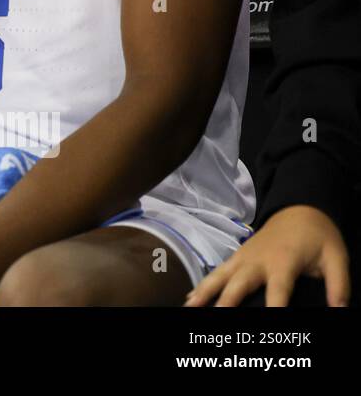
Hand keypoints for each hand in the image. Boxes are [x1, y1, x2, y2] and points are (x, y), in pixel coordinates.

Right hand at [186, 205, 350, 306]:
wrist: (299, 208)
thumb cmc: (319, 236)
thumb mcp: (336, 258)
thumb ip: (338, 285)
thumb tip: (340, 311)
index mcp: (284, 263)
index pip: (279, 291)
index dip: (274, 308)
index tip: (268, 322)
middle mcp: (258, 261)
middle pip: (239, 284)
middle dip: (227, 301)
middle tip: (216, 316)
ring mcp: (244, 257)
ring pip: (220, 276)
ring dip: (205, 291)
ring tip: (190, 306)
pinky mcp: (238, 256)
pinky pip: (217, 271)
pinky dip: (203, 284)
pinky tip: (191, 297)